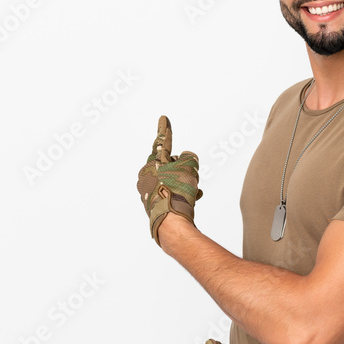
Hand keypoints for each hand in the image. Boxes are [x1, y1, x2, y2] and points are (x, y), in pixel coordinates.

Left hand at [136, 115, 202, 245]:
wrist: (171, 224)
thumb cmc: (177, 193)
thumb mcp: (189, 167)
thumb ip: (189, 157)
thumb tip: (186, 159)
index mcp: (152, 164)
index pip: (162, 143)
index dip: (165, 130)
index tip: (163, 118)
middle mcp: (147, 177)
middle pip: (171, 164)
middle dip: (185, 168)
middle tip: (192, 176)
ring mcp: (150, 192)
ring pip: (175, 179)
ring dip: (187, 182)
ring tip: (195, 189)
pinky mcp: (156, 204)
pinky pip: (173, 192)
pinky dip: (184, 192)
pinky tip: (194, 198)